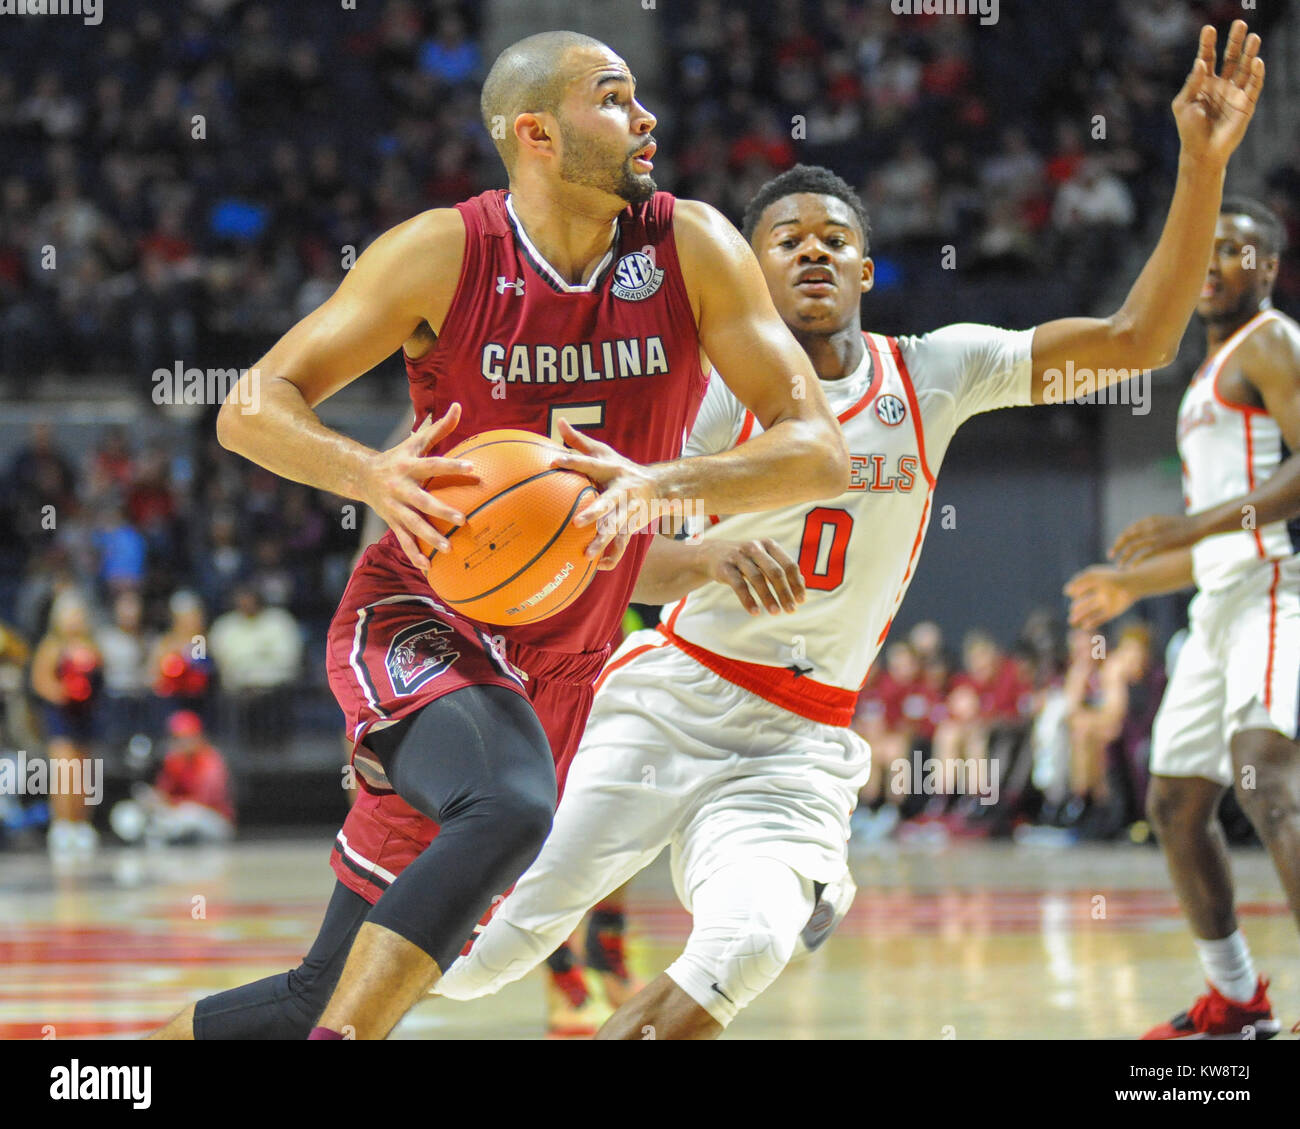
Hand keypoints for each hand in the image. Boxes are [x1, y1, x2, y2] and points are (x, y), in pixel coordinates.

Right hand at [359, 403, 478, 573]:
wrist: (361, 476)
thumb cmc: (398, 457)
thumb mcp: (415, 442)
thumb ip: (439, 428)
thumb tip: (459, 406)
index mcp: (408, 466)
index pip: (432, 464)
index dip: (451, 466)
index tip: (472, 469)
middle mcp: (400, 488)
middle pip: (421, 501)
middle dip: (441, 511)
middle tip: (463, 520)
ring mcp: (394, 508)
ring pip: (412, 525)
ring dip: (429, 538)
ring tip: (448, 549)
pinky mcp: (391, 522)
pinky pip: (403, 541)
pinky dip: (414, 555)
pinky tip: (428, 569)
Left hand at [551, 418, 659, 570]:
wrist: (661, 487)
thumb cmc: (621, 468)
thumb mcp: (605, 452)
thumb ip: (580, 441)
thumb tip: (558, 421)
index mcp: (612, 470)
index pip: (591, 464)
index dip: (574, 461)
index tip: (555, 461)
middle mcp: (622, 490)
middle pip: (609, 502)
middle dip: (595, 513)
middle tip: (577, 523)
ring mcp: (629, 510)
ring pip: (617, 528)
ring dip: (603, 541)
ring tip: (587, 554)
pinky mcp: (633, 526)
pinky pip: (622, 544)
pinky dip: (612, 556)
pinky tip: (598, 567)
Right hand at [702, 538, 805, 615]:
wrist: (712, 554)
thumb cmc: (746, 560)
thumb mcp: (764, 561)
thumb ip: (782, 570)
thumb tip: (802, 585)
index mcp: (769, 545)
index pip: (789, 565)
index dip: (796, 584)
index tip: (801, 601)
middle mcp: (755, 548)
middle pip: (775, 571)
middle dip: (785, 592)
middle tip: (791, 611)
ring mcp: (739, 556)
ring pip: (757, 578)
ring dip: (768, 597)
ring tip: (775, 613)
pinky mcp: (725, 567)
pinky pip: (738, 585)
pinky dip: (748, 600)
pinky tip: (755, 612)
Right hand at [1063, 565, 1135, 631]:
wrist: (1129, 585)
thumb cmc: (1109, 577)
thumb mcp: (1091, 576)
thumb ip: (1077, 582)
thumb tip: (1066, 591)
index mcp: (1096, 586)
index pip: (1081, 592)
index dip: (1075, 594)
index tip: (1071, 594)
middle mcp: (1100, 595)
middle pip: (1085, 604)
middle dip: (1076, 609)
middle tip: (1071, 612)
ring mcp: (1106, 604)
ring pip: (1090, 612)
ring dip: (1081, 617)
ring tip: (1071, 621)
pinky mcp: (1112, 612)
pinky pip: (1101, 618)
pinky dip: (1093, 622)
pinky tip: (1085, 626)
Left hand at [1109, 512, 1202, 565]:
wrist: (1200, 525)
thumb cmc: (1184, 525)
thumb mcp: (1164, 522)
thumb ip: (1152, 527)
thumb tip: (1143, 535)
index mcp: (1149, 520)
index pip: (1128, 531)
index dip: (1120, 540)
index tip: (1116, 548)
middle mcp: (1149, 527)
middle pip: (1126, 538)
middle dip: (1117, 548)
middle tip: (1110, 556)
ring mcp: (1155, 536)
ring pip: (1133, 548)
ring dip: (1124, 558)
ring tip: (1120, 566)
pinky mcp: (1162, 545)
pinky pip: (1144, 555)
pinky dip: (1136, 562)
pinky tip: (1132, 568)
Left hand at [1172, 21, 1264, 169]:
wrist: (1201, 152)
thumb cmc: (1189, 129)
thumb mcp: (1183, 104)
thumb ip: (1192, 83)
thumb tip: (1201, 61)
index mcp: (1203, 83)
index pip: (1207, 58)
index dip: (1208, 44)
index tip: (1208, 29)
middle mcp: (1221, 84)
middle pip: (1230, 57)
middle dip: (1234, 41)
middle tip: (1239, 23)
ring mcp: (1234, 92)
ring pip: (1244, 68)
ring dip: (1249, 53)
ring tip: (1253, 37)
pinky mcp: (1246, 103)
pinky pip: (1253, 85)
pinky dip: (1256, 74)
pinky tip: (1257, 61)